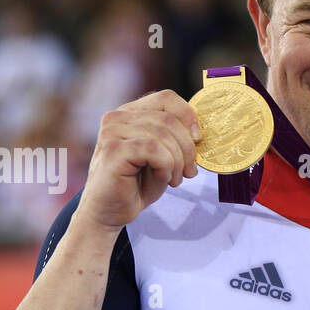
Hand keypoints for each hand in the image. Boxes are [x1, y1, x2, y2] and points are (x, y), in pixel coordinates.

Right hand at [75, 90, 200, 234]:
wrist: (110, 211)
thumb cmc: (137, 184)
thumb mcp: (163, 155)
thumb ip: (175, 137)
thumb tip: (200, 130)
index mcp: (130, 112)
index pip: (167, 98)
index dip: (188, 116)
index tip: (199, 140)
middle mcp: (118, 117)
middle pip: (169, 119)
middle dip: (187, 148)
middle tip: (188, 172)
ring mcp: (112, 132)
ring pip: (163, 135)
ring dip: (177, 161)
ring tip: (174, 179)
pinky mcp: (113, 150)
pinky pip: (154, 150)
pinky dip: (166, 166)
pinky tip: (162, 178)